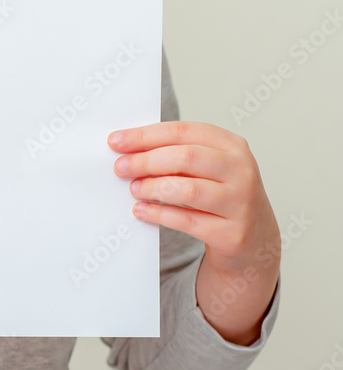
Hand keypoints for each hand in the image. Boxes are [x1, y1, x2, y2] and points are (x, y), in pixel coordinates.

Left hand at [108, 121, 280, 345]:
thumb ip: (175, 154)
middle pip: (186, 157)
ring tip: (134, 189)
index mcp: (231, 145)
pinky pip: (188, 221)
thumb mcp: (207, 166)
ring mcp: (240, 202)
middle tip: (120, 168)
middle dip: (146, 161)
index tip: (116, 141)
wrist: (254, 238)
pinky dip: (159, 214)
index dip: (145, 135)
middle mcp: (241, 170)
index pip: (183, 131)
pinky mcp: (232, 233)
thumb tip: (127, 149)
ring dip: (153, 188)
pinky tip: (141, 211)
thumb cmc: (219, 193)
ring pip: (189, 190)